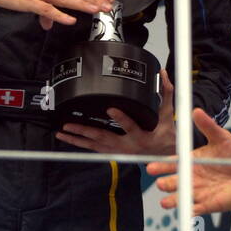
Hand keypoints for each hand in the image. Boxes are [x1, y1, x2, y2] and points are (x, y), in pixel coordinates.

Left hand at [55, 71, 176, 155]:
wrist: (165, 156)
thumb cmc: (166, 136)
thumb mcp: (168, 114)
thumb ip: (166, 93)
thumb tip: (163, 74)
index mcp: (141, 136)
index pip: (131, 127)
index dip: (121, 119)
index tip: (110, 109)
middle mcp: (127, 146)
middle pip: (103, 138)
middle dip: (84, 132)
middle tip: (68, 125)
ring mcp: (118, 151)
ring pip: (94, 146)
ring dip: (77, 140)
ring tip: (62, 133)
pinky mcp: (114, 153)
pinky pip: (95, 149)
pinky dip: (81, 144)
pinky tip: (70, 138)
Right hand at [148, 109, 230, 214]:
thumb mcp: (221, 138)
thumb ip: (208, 126)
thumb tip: (197, 111)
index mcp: (191, 162)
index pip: (173, 164)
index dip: (161, 166)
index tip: (152, 167)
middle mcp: (192, 178)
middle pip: (174, 182)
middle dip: (165, 184)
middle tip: (161, 183)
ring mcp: (199, 192)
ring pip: (182, 197)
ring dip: (173, 200)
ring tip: (165, 202)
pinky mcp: (209, 204)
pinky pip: (198, 209)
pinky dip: (192, 211)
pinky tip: (188, 211)